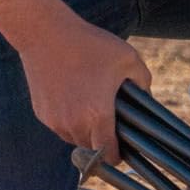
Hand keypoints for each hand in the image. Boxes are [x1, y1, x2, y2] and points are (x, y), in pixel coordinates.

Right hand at [0, 0, 148, 155]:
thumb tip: (147, 101)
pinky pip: (60, 126)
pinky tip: (75, 98)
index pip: (110, 155)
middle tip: (112, 121)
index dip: (120, 155)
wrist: (45, 34)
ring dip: (86, 132)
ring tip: (93, 108)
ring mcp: (55, 121)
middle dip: (104, 140)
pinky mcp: (42, 114)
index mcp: (98, 115)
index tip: (125, 148)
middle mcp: (74, 124)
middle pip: (93, 148)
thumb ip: (143, 83)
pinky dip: (69, 120)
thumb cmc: (89, 45)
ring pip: (75, 139)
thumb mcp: (128, 59)